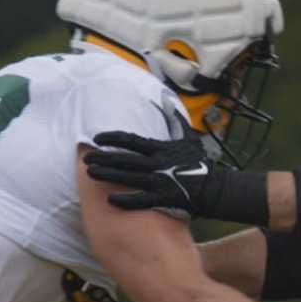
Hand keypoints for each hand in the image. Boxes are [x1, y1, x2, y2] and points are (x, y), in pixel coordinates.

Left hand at [85, 131, 268, 224]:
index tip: (97, 138)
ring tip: (90, 173)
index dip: (112, 138)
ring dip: (107, 175)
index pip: (131, 140)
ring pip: (127, 178)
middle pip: (124, 159)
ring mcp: (159, 181)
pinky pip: (140, 200)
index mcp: (160, 148)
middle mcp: (156, 164)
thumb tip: (166, 102)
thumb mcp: (188, 138)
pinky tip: (110, 200)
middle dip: (103, 158)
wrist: (214, 188)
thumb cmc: (199, 163)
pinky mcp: (163, 198)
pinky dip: (125, 200)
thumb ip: (175, 121)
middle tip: (86, 158)